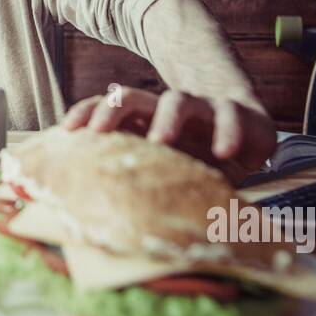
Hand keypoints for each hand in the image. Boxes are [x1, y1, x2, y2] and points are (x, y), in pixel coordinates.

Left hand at [61, 86, 276, 184]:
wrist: (247, 136)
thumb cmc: (196, 161)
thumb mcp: (164, 173)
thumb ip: (135, 184)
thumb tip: (90, 218)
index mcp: (144, 121)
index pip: (108, 108)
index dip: (87, 113)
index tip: (67, 130)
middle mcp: (165, 109)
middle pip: (131, 97)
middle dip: (111, 110)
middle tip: (98, 131)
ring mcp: (199, 107)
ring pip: (177, 100)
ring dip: (167, 118)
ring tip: (161, 140)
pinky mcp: (235, 110)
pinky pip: (228, 114)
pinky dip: (226, 131)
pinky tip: (224, 151)